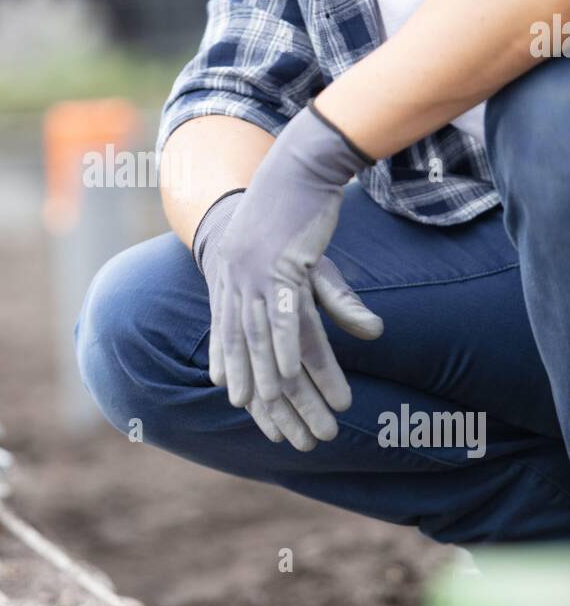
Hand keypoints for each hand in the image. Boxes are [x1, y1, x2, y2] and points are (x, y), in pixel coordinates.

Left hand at [192, 105, 382, 438]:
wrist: (296, 164)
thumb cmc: (302, 213)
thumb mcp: (312, 266)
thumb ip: (338, 304)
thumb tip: (370, 335)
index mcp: (235, 287)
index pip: (239, 348)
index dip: (252, 387)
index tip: (262, 423)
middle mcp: (238, 287)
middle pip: (257, 359)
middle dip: (273, 404)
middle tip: (291, 441)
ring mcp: (255, 277)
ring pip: (270, 346)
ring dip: (288, 388)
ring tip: (310, 419)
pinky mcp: (280, 265)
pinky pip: (284, 314)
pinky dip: (288, 346)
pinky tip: (292, 375)